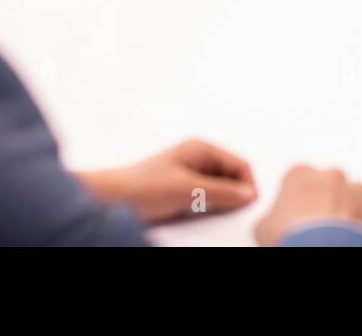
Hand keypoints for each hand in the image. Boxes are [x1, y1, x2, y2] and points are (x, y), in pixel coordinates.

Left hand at [75, 139, 256, 222]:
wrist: (111, 198)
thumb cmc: (144, 187)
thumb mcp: (186, 189)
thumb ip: (220, 191)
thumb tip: (248, 194)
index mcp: (202, 148)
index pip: (239, 163)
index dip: (248, 184)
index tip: (250, 205)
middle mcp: (199, 156)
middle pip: (233, 174)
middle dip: (238, 192)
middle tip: (236, 212)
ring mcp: (191, 171)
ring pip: (221, 186)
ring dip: (225, 199)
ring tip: (219, 212)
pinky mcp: (184, 187)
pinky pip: (208, 195)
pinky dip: (212, 204)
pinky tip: (205, 213)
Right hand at [254, 165, 361, 246]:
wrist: (317, 248)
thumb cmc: (291, 233)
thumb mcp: (264, 226)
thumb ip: (272, 217)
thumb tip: (270, 227)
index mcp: (300, 174)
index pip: (298, 175)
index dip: (298, 194)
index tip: (295, 208)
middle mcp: (329, 178)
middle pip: (330, 181)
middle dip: (326, 195)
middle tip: (316, 219)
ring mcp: (353, 192)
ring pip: (354, 193)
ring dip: (348, 206)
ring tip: (336, 228)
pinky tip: (354, 234)